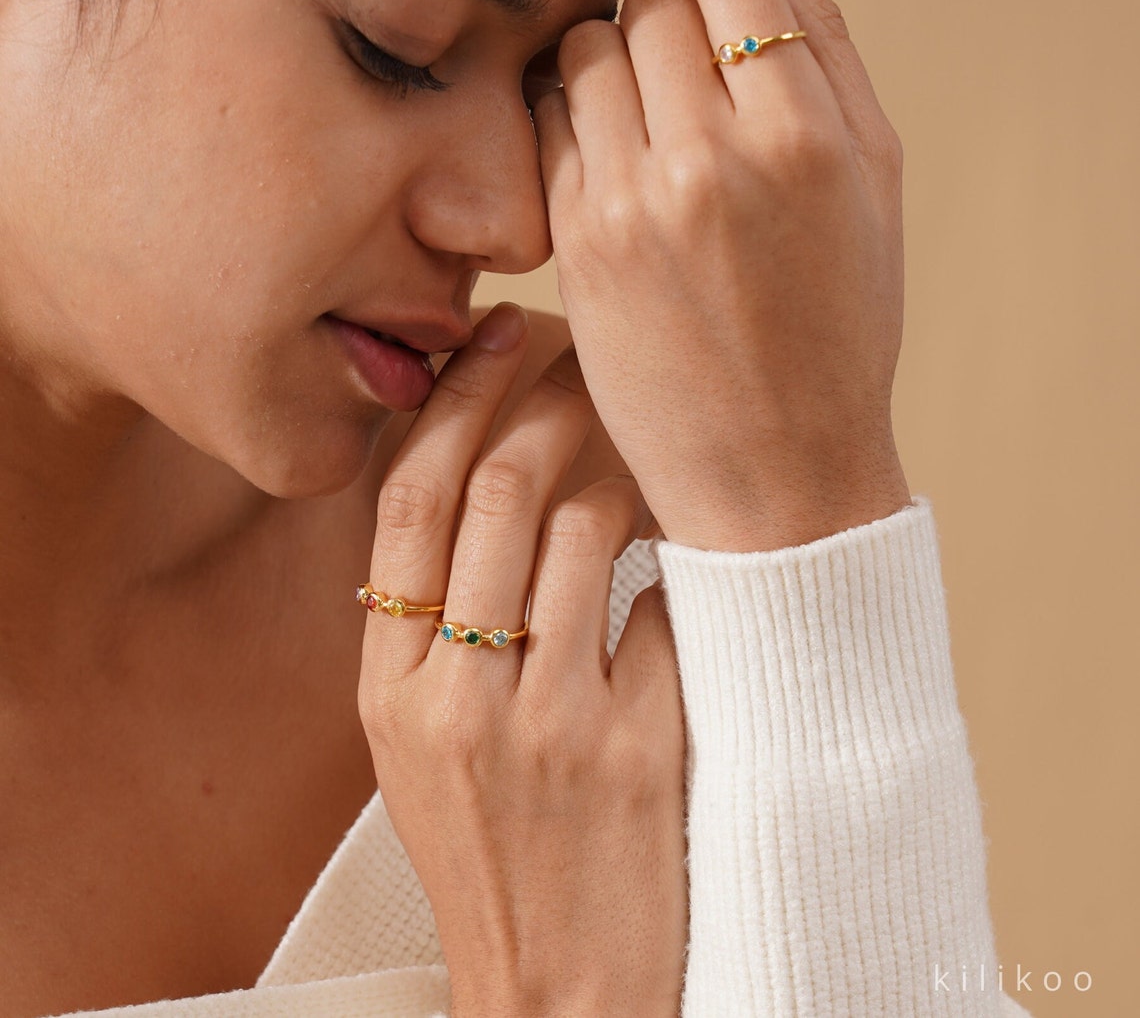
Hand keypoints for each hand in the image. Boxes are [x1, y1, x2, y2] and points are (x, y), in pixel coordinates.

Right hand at [357, 305, 686, 1017]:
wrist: (559, 987)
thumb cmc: (494, 853)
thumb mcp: (420, 747)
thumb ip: (431, 630)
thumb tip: (481, 488)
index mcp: (387, 691)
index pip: (407, 502)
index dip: (453, 402)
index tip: (494, 339)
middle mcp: (456, 697)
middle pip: (494, 490)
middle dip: (542, 395)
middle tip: (581, 355)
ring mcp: (549, 722)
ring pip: (582, 523)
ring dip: (616, 453)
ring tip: (637, 426)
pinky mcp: (638, 745)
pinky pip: (654, 600)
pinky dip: (664, 547)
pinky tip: (676, 528)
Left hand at [534, 0, 910, 551]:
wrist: (775, 469)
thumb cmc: (837, 334)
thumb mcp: (877, 192)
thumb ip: (826, 61)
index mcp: (804, 136)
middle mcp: (711, 159)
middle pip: (652, 2)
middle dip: (666, 11)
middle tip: (684, 59)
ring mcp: (631, 205)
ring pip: (586, 52)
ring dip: (611, 61)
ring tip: (645, 116)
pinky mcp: (575, 247)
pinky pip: (551, 126)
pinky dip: (573, 118)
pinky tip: (606, 156)